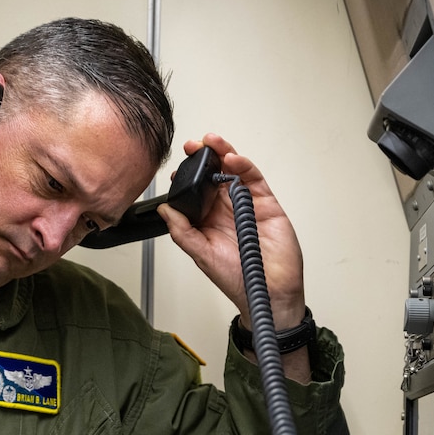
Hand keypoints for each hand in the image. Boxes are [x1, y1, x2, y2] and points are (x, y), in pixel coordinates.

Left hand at [158, 133, 305, 328]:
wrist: (269, 292)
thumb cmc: (237, 278)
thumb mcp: (202, 255)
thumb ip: (183, 232)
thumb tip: (164, 210)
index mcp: (208, 219)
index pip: (196, 190)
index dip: (186, 176)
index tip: (175, 166)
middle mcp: (226, 208)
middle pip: (214, 174)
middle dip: (203, 157)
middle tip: (192, 145)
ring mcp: (246, 203)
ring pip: (234, 170)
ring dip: (223, 152)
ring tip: (211, 142)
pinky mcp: (266, 203)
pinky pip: (254, 179)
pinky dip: (244, 166)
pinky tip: (232, 159)